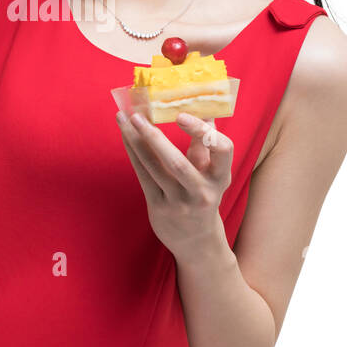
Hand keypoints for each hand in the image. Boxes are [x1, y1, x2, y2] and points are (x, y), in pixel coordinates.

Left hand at [115, 110, 233, 257]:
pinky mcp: (159, 207)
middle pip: (177, 163)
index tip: (181, 115)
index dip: (202, 132)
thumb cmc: (204, 194)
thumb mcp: (213, 171)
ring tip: (124, 118)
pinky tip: (125, 135)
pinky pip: (143, 175)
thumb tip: (203, 106)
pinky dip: (133, 152)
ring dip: (136, 141)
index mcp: (220, 177)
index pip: (222, 150)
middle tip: (138, 115)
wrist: (196, 240)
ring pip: (153, 168)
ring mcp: (178, 202)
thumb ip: (207, 142)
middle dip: (155, 137)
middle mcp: (201, 192)